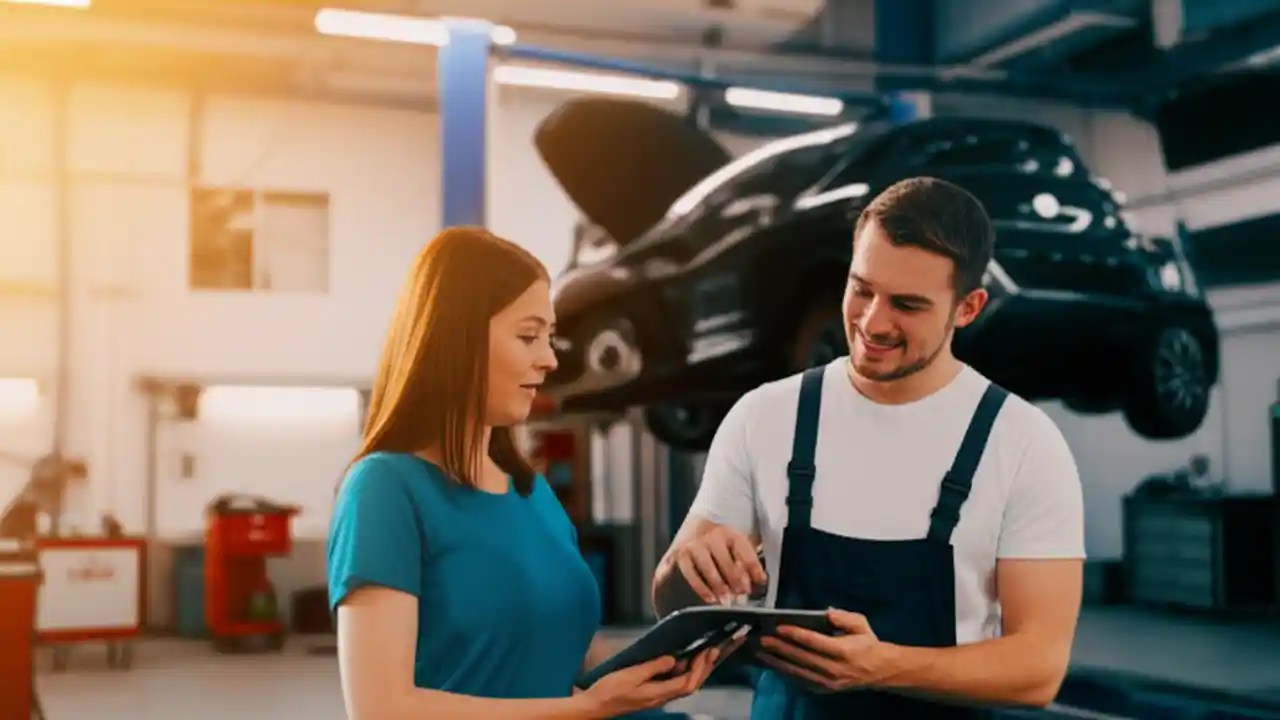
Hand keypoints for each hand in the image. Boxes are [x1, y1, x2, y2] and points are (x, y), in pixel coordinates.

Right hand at [578, 630, 748, 717]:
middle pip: (694, 682)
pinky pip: (678, 680)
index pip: (689, 681)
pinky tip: (688, 658)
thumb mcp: (631, 675)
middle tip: (720, 646)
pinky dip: (688, 669)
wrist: (596, 706)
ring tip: (711, 649)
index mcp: (661, 693)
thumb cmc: (611, 690)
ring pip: (687, 681)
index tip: (709, 650)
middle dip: (708, 665)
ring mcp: (660, 694)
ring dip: (701, 667)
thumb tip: (674, 658)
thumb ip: (654, 667)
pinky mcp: (655, 691)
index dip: (701, 666)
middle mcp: (664, 696)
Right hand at [665, 525, 766, 603]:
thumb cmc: (721, 545)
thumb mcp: (736, 548)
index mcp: (730, 533)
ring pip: (707, 567)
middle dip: (735, 579)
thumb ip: (747, 563)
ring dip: (718, 586)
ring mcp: (694, 545)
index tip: (761, 582)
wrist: (695, 531)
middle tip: (742, 594)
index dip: (754, 568)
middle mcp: (711, 536)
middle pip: (725, 560)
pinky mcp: (680, 555)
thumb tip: (759, 582)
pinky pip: (689, 574)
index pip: (744, 551)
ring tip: (726, 600)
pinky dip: (700, 588)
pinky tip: (710, 598)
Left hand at [757, 608, 890, 693]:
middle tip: (762, 638)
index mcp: (842, 651)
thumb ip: (844, 617)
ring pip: (797, 671)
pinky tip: (773, 665)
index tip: (778, 627)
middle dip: (779, 647)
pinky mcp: (824, 689)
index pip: (814, 642)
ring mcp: (827, 682)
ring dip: (777, 662)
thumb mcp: (861, 624)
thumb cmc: (866, 644)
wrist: (879, 671)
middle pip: (801, 657)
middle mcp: (833, 668)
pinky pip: (800, 681)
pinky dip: (785, 673)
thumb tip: (827, 612)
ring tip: (760, 652)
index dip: (795, 634)